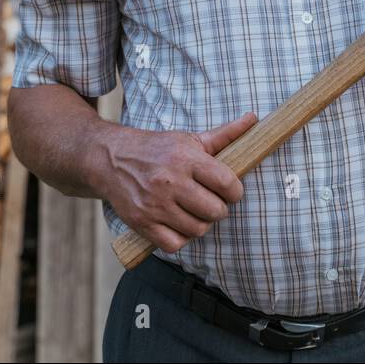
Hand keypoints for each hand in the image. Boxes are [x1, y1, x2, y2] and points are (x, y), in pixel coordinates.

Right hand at [100, 113, 255, 253]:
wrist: (110, 159)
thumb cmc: (156, 149)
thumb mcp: (189, 139)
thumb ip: (224, 134)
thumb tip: (254, 118)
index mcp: (185, 158)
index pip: (227, 183)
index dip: (235, 191)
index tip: (229, 190)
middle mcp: (170, 181)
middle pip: (215, 211)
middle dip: (218, 208)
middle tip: (210, 201)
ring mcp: (154, 204)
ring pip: (197, 230)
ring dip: (200, 224)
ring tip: (194, 212)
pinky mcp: (141, 222)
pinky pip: (174, 245)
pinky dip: (180, 238)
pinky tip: (178, 224)